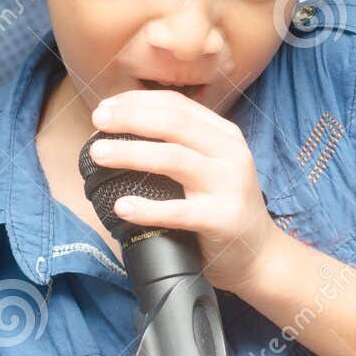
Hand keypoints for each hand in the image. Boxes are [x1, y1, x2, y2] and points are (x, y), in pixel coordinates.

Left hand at [88, 89, 279, 292]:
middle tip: (97, 122)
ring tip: (99, 154)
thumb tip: (122, 130)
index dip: (137, 101)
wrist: (259, 255)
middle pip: (174, 124)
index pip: (177, 106)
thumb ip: (181, 146)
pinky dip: (147, 208)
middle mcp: (230, 154)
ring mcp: (229, 186)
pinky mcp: (222, 219)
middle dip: (130, 118)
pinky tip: (122, 206)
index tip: (105, 107)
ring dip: (131, 153)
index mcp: (224, 136)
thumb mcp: (211, 167)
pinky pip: (178, 211)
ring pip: (174, 158)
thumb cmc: (222, 208)